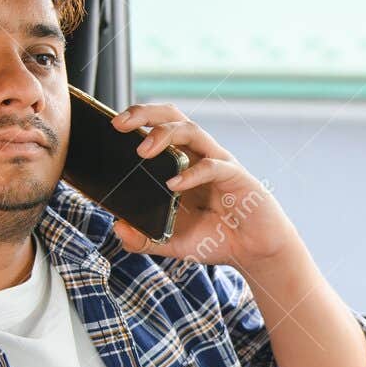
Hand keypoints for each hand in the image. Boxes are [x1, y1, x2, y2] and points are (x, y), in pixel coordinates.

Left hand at [105, 103, 293, 270]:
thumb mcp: (172, 242)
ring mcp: (218, 164)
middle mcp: (199, 156)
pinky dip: (192, 173)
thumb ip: (144, 237)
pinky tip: (175, 185)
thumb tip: (118, 228)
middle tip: (120, 124)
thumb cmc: (216, 239)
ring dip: (164, 135)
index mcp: (183, 163)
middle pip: (173, 117)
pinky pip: (213, 166)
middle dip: (145, 114)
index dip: (136, 120)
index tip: (111, 125)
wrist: (254, 252)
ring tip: (143, 151)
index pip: (158, 128)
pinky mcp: (237, 177)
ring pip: (192, 131)